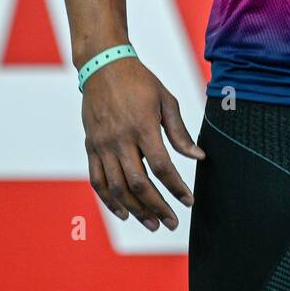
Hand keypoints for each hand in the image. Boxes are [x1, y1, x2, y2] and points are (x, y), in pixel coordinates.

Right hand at [81, 56, 205, 230]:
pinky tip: (124, 212)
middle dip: (158, 207)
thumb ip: (180, 132)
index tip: (189, 201)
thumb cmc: (140, 82)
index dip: (177, 187)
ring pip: (117, 187)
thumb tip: (199, 157)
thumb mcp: (166, 100)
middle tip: (172, 222)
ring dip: (136, 210)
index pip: (161, 166)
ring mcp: (102, 145)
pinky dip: (109, 201)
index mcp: (142, 125)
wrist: (103, 66)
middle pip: (139, 183)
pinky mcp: (90, 147)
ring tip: (152, 223)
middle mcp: (119, 139)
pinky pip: (97, 181)